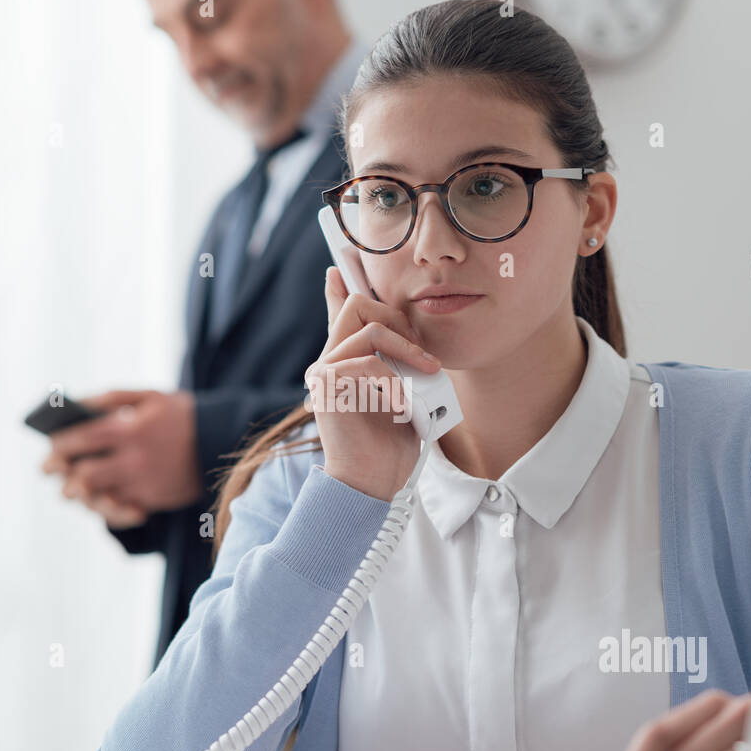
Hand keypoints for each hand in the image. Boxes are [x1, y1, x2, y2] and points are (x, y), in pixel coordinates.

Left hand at [40, 389, 202, 519]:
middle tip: (49, 471)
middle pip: (84, 475)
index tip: (49, 448)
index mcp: (130, 430)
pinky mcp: (154, 501)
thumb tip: (76, 404)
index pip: (80, 440)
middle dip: (62, 475)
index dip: (57, 445)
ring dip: (79, 494)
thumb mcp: (148, 396)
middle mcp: (134, 460)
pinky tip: (100, 499)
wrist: (223, 441)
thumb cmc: (180, 415)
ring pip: (97, 498)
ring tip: (71, 489)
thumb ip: (110, 399)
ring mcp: (144, 484)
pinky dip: (105, 507)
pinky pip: (119, 511)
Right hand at [308, 266, 443, 500]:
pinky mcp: (326, 387)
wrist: (372, 482)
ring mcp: (324, 371)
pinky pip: (366, 364)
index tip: (338, 268)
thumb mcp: (406, 396)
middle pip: (358, 304)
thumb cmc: (392, 445)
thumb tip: (417, 347)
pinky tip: (404, 405)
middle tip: (420, 352)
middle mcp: (330, 360)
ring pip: (367, 329)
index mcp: (346, 360)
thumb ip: (402, 369)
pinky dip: (394, 383)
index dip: (339, 286)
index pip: (338, 312)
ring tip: (426, 374)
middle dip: (397, 318)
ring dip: (405, 350)